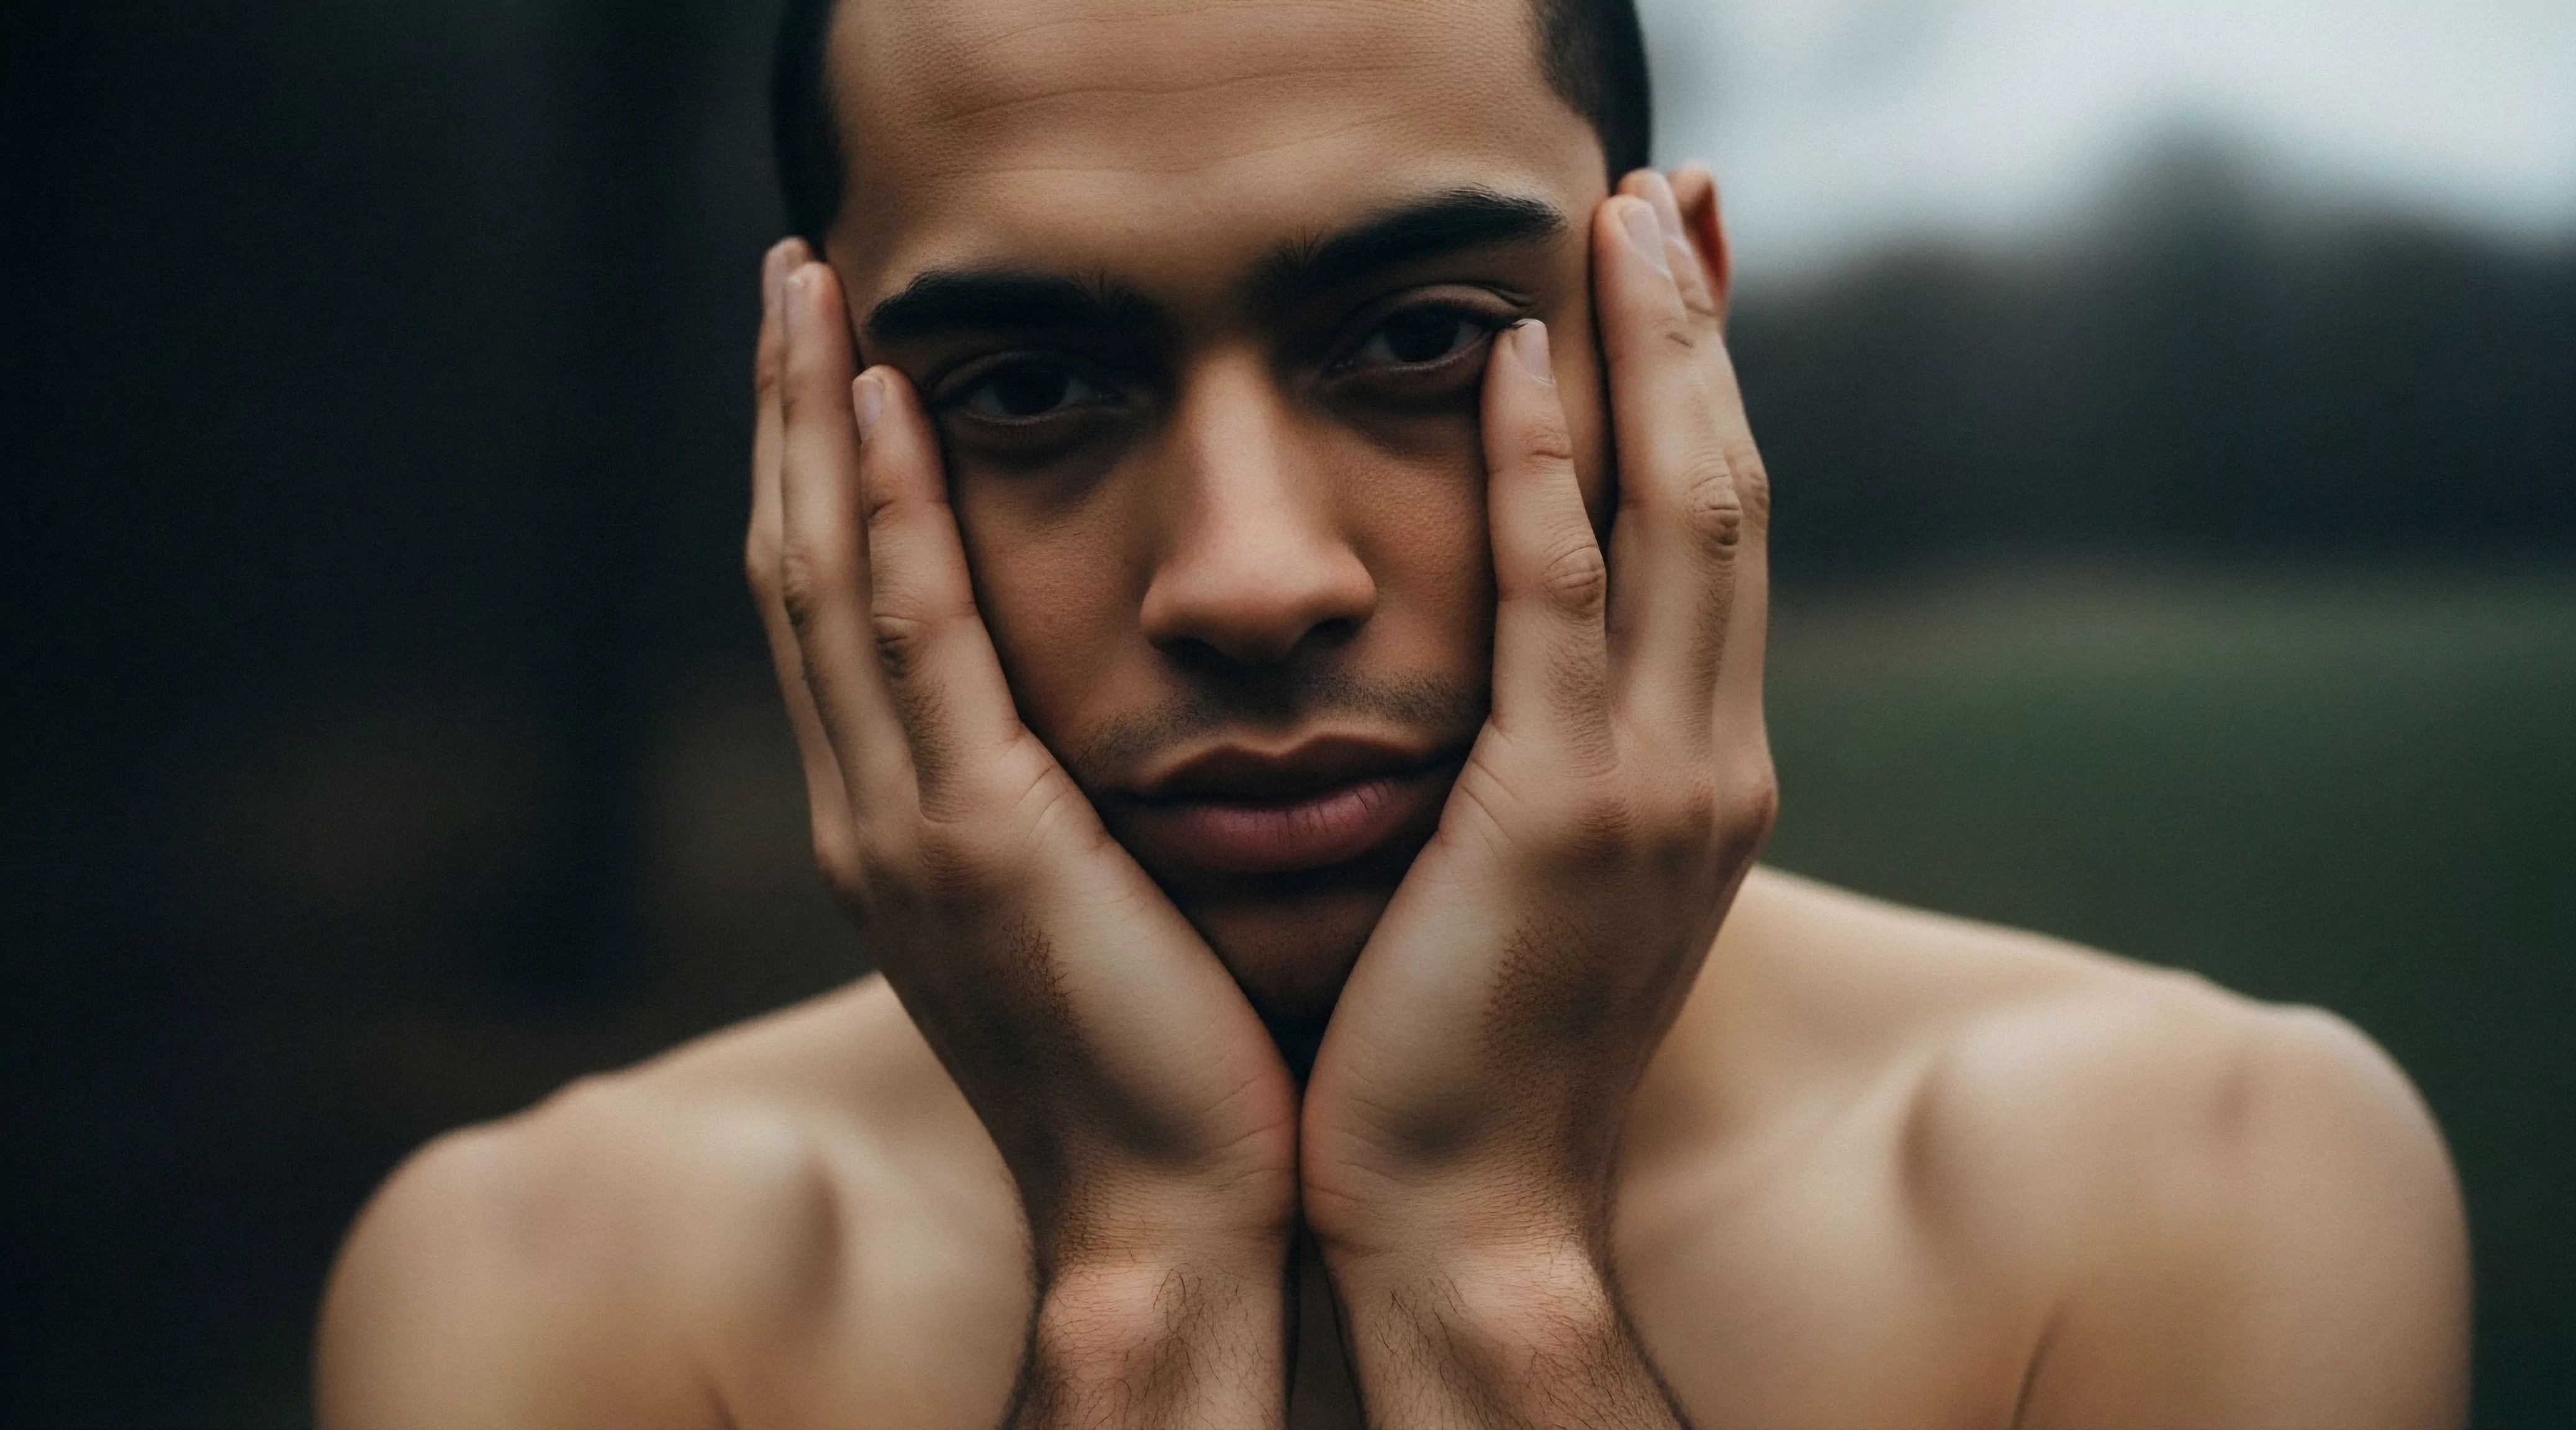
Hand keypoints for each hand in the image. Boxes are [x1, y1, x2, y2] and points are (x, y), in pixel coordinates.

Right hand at [744, 241, 1295, 1423]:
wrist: (1176, 1218)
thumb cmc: (1173, 1067)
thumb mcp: (1097, 911)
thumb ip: (1064, 808)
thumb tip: (1100, 722)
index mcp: (906, 826)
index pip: (841, 611)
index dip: (817, 474)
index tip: (829, 352)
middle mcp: (873, 813)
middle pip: (800, 569)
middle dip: (785, 416)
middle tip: (791, 275)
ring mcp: (905, 828)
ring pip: (826, 581)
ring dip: (808, 426)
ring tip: (809, 289)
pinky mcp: (973, 843)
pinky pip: (914, 643)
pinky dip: (885, 518)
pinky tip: (882, 403)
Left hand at [1299, 170, 1772, 1419]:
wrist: (1467, 1217)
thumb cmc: (1474, 1053)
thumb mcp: (1546, 889)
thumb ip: (1565, 769)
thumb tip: (1540, 680)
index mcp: (1702, 776)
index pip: (1713, 545)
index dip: (1706, 399)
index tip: (1680, 276)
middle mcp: (1709, 761)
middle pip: (1724, 497)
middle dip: (1704, 336)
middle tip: (1671, 192)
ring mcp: (1654, 787)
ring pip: (1677, 521)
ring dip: (1656, 356)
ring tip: (1625, 216)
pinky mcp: (1562, 815)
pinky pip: (1560, 603)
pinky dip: (1551, 470)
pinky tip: (1527, 355)